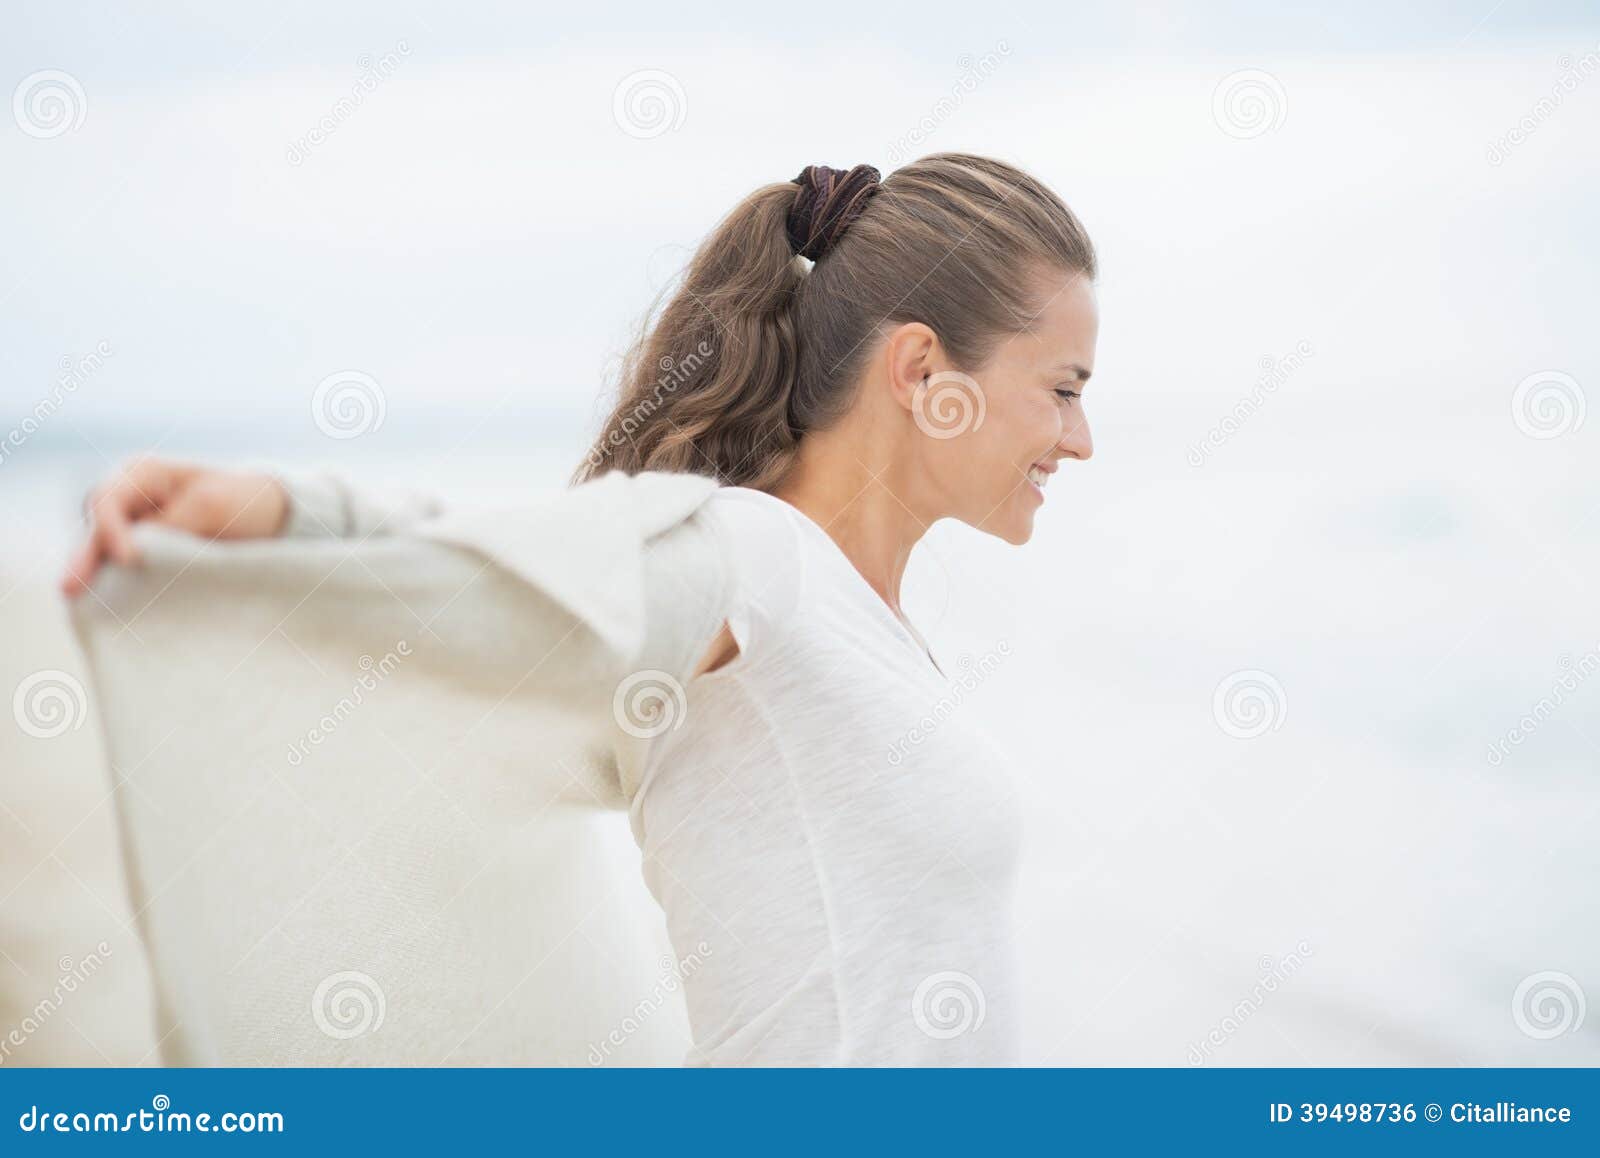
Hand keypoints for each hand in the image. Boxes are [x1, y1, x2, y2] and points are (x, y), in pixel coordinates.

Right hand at [61, 456, 287, 597]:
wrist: (270, 517)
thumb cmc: (243, 500)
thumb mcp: (215, 503)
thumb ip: (177, 521)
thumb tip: (139, 554)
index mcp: (143, 474)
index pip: (108, 500)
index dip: (112, 530)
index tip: (129, 559)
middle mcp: (130, 502)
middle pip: (97, 530)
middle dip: (85, 559)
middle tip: (70, 590)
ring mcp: (134, 531)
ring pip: (105, 555)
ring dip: (97, 579)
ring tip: (80, 604)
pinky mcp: (147, 559)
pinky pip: (125, 573)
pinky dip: (119, 589)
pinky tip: (109, 611)